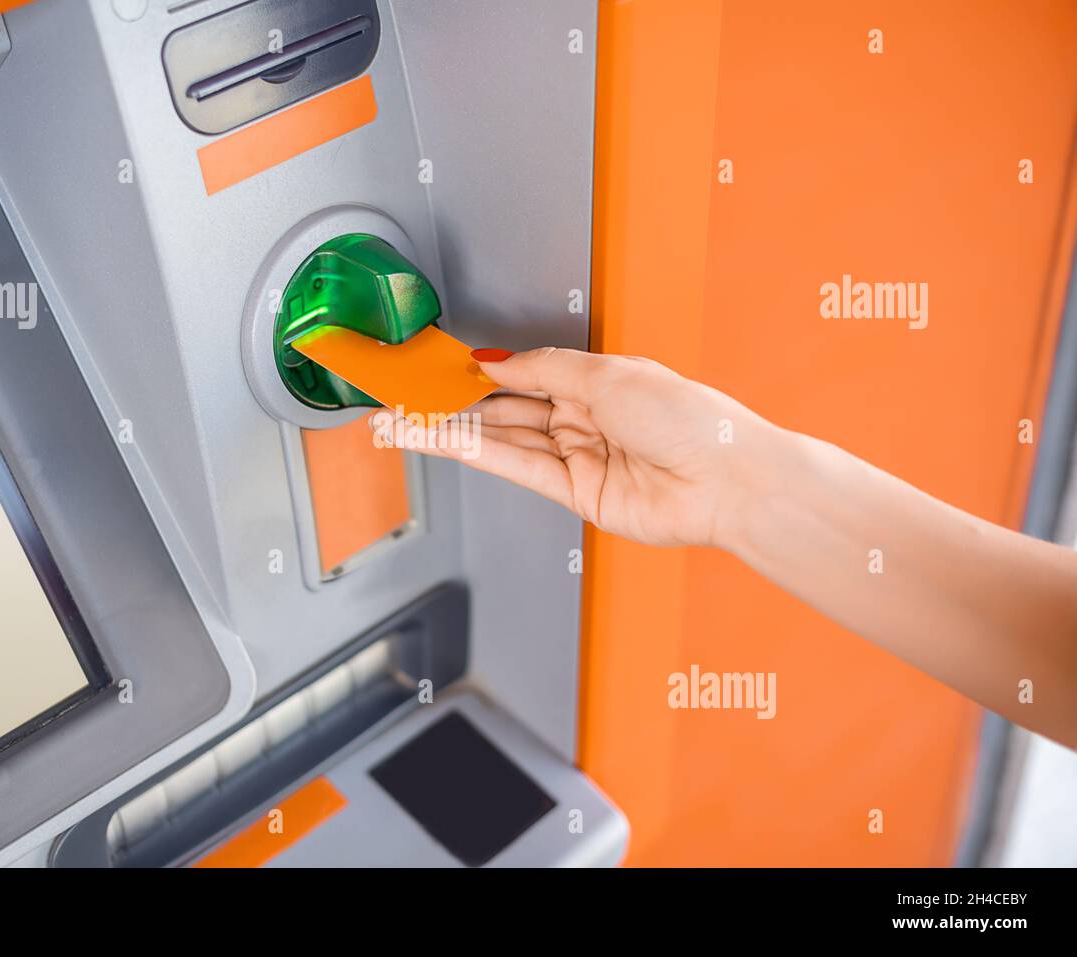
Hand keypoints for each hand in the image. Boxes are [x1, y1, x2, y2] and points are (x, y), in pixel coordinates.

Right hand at [370, 347, 782, 548]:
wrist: (729, 480)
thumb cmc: (690, 419)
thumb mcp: (608, 374)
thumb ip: (543, 369)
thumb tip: (497, 361)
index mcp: (597, 381)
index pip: (524, 373)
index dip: (479, 371)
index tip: (436, 366)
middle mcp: (585, 419)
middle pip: (506, 409)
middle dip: (454, 404)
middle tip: (404, 398)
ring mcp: (579, 457)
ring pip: (503, 440)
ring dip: (451, 431)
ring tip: (403, 423)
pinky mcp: (577, 494)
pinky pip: (518, 467)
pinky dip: (478, 453)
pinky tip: (443, 440)